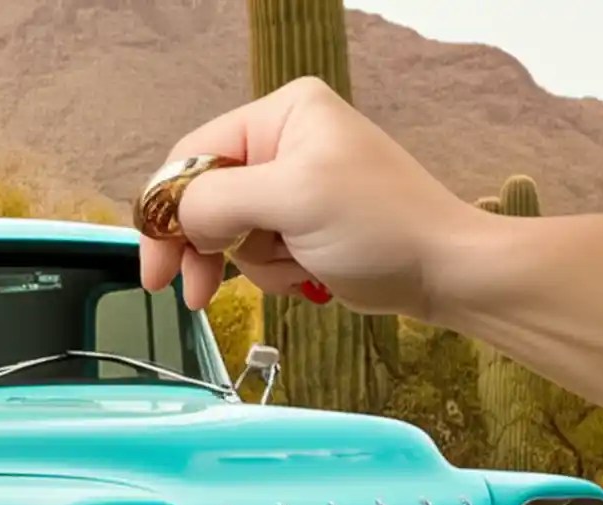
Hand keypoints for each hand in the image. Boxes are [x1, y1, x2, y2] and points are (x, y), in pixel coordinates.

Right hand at [140, 76, 483, 318]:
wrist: (446, 272)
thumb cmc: (383, 225)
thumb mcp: (292, 198)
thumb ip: (218, 198)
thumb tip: (175, 216)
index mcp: (282, 114)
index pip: (194, 156)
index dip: (167, 210)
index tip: (156, 263)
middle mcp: (284, 142)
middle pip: (206, 197)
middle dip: (206, 246)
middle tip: (191, 292)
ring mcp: (294, 186)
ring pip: (229, 232)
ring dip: (252, 263)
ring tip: (292, 271)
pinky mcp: (304, 225)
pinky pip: (258, 252)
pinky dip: (274, 272)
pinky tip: (306, 276)